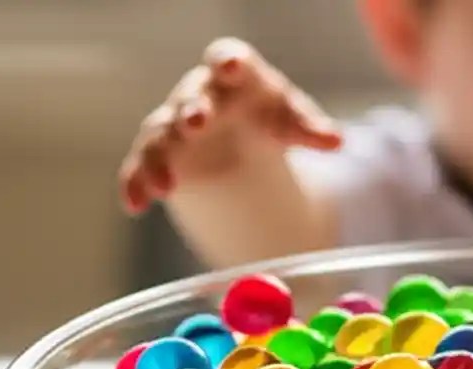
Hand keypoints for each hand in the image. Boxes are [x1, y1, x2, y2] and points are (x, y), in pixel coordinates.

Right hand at [119, 37, 341, 213]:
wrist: (244, 139)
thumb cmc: (270, 117)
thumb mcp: (294, 121)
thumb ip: (311, 129)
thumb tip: (336, 140)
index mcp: (236, 78)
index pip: (227, 59)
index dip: (227, 61)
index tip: (230, 67)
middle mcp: (200, 96)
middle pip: (191, 97)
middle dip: (193, 108)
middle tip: (197, 122)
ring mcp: (175, 125)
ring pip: (160, 135)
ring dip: (160, 158)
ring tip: (167, 186)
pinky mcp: (161, 156)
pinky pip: (141, 167)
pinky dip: (137, 184)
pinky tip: (136, 204)